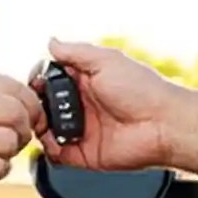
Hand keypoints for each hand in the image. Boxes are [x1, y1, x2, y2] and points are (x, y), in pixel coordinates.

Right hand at [30, 38, 179, 171]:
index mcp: (85, 81)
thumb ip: (76, 52)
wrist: (164, 125)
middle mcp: (81, 105)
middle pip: (45, 106)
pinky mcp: (84, 154)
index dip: (39, 81)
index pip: (51, 80)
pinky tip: (52, 143)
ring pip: (46, 131)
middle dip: (35, 106)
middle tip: (35, 107)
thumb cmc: (142, 90)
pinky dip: (49, 151)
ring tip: (43, 125)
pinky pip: (58, 155)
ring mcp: (82, 130)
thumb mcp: (106, 60)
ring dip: (39, 128)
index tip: (34, 83)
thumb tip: (51, 42)